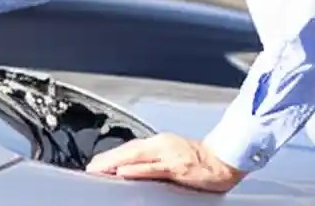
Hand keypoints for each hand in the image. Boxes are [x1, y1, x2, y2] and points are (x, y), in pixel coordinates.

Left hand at [85, 133, 247, 193]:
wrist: (224, 160)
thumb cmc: (200, 160)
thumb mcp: (173, 157)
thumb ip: (153, 161)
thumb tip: (132, 169)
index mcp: (159, 143)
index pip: (129, 148)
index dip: (110, 155)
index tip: (95, 164)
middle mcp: (161, 145)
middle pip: (128, 150)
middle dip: (107, 159)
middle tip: (90, 168)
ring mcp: (169, 155)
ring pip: (136, 157)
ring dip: (114, 163)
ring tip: (98, 170)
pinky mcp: (177, 167)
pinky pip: (153, 169)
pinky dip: (137, 169)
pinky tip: (123, 172)